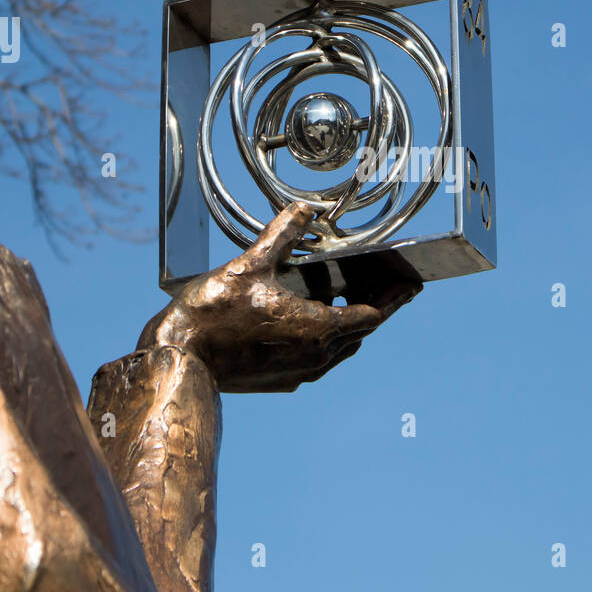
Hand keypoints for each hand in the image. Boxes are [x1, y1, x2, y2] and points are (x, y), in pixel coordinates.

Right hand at [140, 202, 420, 392]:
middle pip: (361, 330)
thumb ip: (282, 234)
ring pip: (341, 348)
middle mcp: (316, 357)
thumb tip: (303, 209)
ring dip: (349, 322)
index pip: (374, 313)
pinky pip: (318, 358)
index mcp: (318, 330)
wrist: (178, 360)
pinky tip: (310, 318)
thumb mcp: (250, 265)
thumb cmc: (213, 315)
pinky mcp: (282, 382)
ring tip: (347, 295)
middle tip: (381, 279)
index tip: (412, 284)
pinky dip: (325, 336)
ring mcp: (299, 373)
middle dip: (375, 303)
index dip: (396, 296)